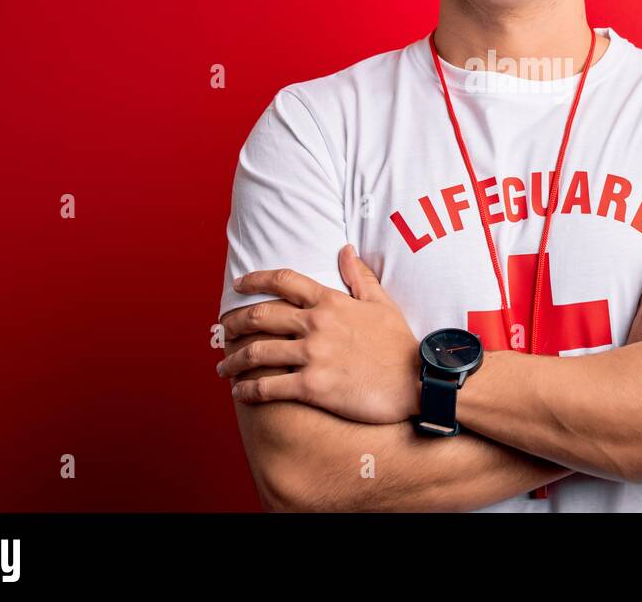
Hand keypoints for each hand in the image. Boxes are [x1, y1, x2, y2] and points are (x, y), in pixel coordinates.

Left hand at [217, 245, 420, 422]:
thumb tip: (344, 249)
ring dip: (233, 360)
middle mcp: (316, 324)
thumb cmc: (400, 344)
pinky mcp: (313, 387)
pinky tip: (239, 393)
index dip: (255, 279)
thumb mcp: (382, 303)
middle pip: (261, 316)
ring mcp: (313, 355)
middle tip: (223, 329)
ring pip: (257, 352)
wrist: (418, 381)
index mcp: (331, 301)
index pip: (284, 281)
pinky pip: (269, 387)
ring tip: (223, 367)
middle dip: (234, 322)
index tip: (238, 284)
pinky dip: (248, 391)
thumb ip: (358, 276)